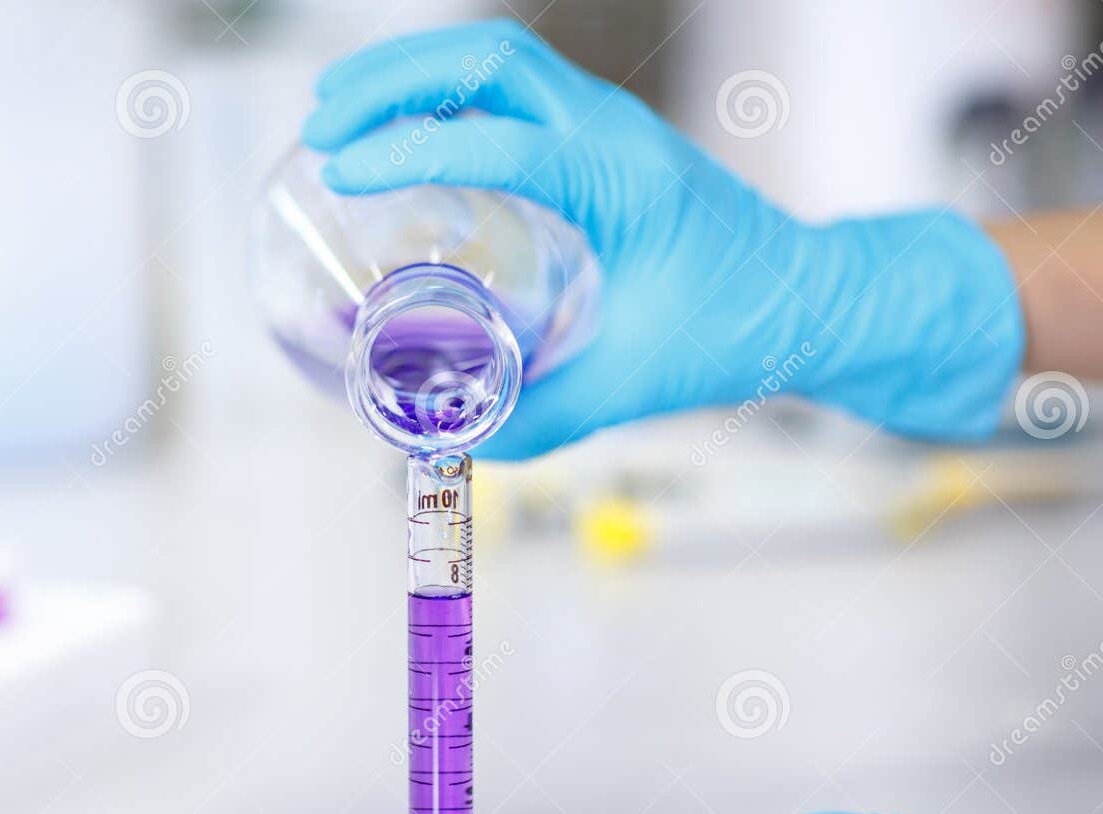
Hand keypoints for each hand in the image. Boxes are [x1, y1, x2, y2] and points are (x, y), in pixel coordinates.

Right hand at [304, 21, 1024, 458]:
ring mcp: (607, 122)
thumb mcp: (633, 383)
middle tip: (322, 127)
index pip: (503, 139)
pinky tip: (400, 130)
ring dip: (412, 72)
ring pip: (497, 56)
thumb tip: (448, 438)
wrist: (809, 297)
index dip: (413, 149)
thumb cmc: (734, 332)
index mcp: (623, 181)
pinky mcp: (598, 133)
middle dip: (393, 80)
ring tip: (336, 109)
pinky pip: (510, 86)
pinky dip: (445, 92)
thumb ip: (539, 416)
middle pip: (488, 59)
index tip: (342, 174)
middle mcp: (613, 131)